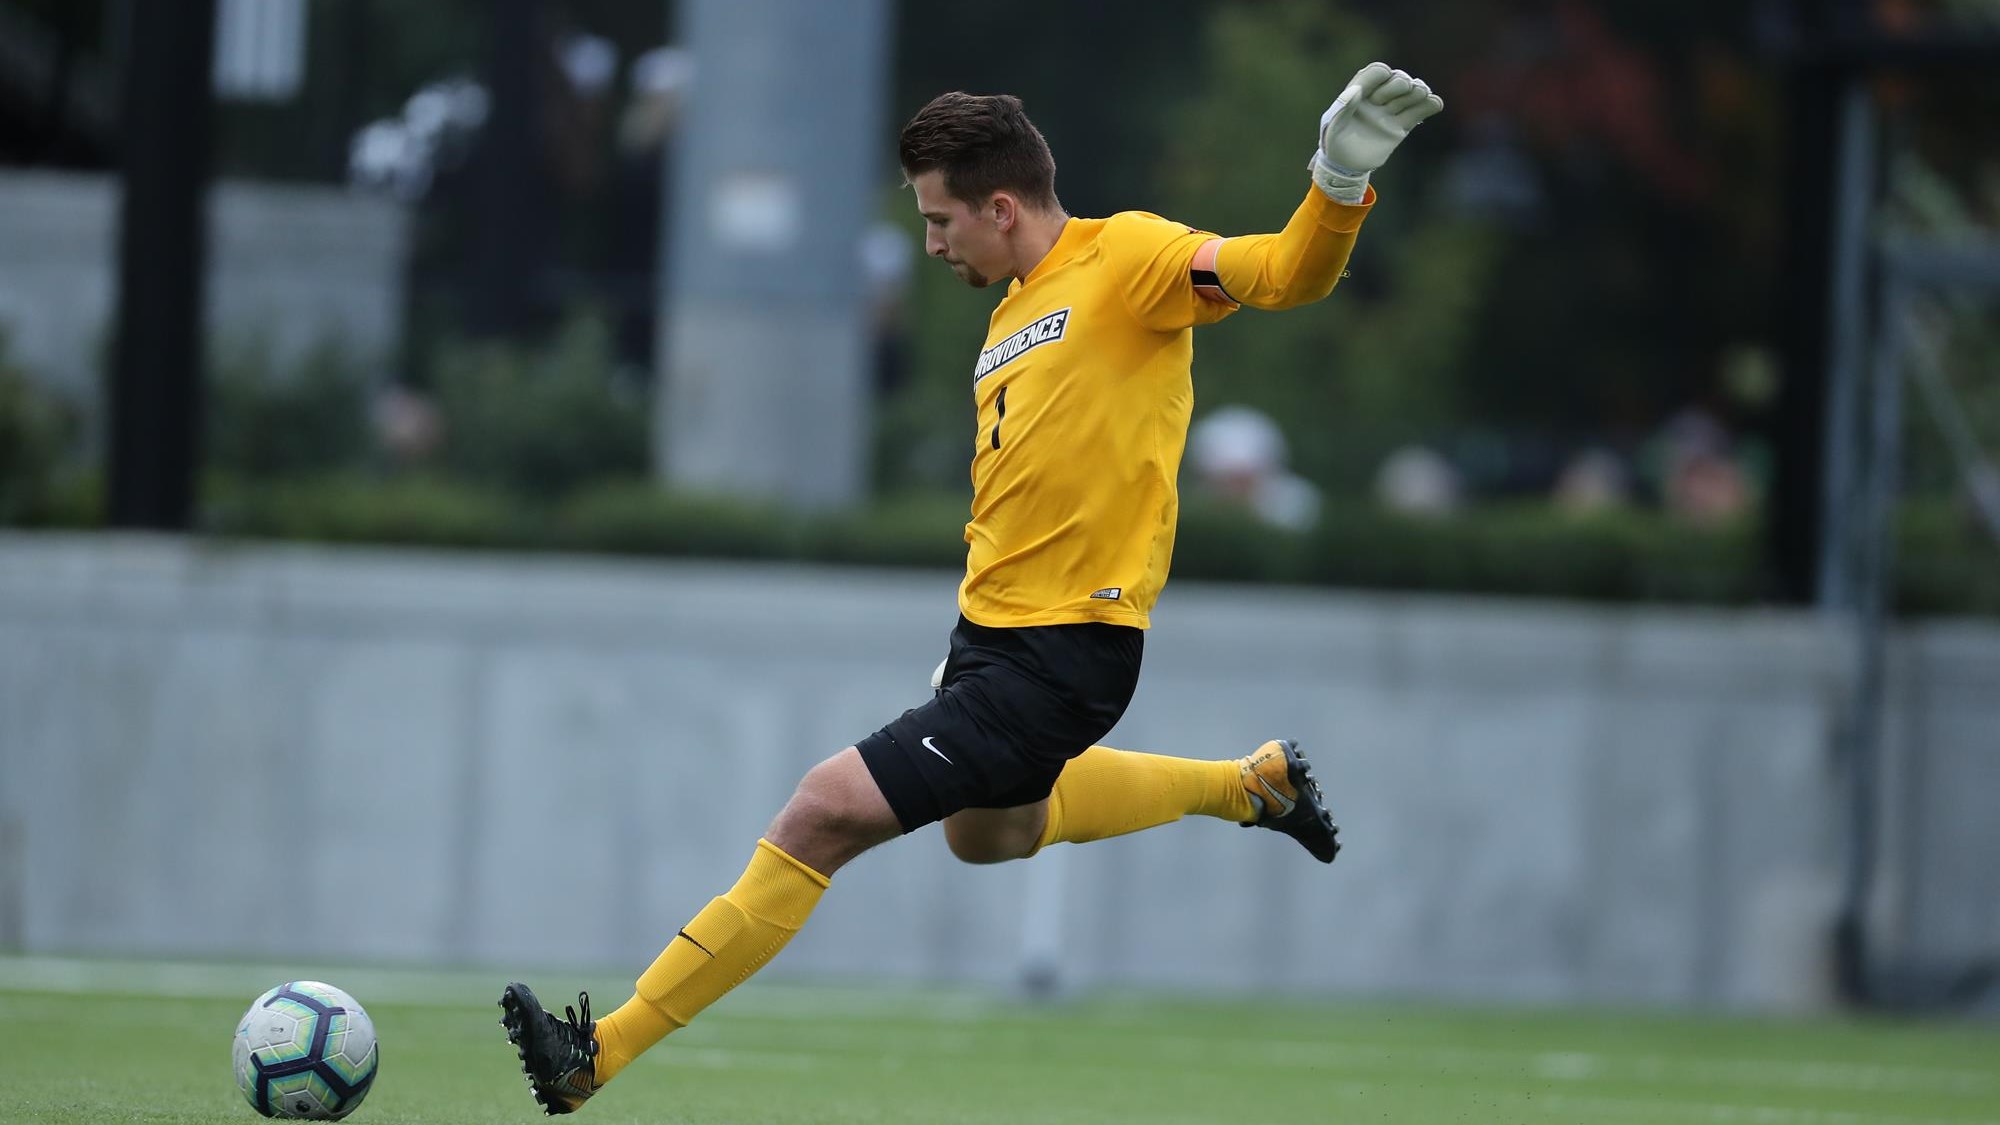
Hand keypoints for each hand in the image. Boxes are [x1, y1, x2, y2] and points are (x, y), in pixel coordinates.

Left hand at [1311, 62, 1443, 202]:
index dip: (1380, 77)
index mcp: (1359, 92)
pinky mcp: (1402, 126)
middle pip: (1399, 78)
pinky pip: (1422, 111)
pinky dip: (1431, 104)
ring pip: (1414, 91)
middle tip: (1383, 106)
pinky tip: (1434, 104)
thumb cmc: (1333, 144)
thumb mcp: (1331, 126)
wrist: (1345, 166)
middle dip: (1398, 86)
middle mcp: (1378, 98)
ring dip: (1419, 91)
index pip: (1377, 71)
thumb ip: (1342, 107)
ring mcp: (1391, 111)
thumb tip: (1356, 89)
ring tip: (1420, 97)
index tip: (1373, 98)